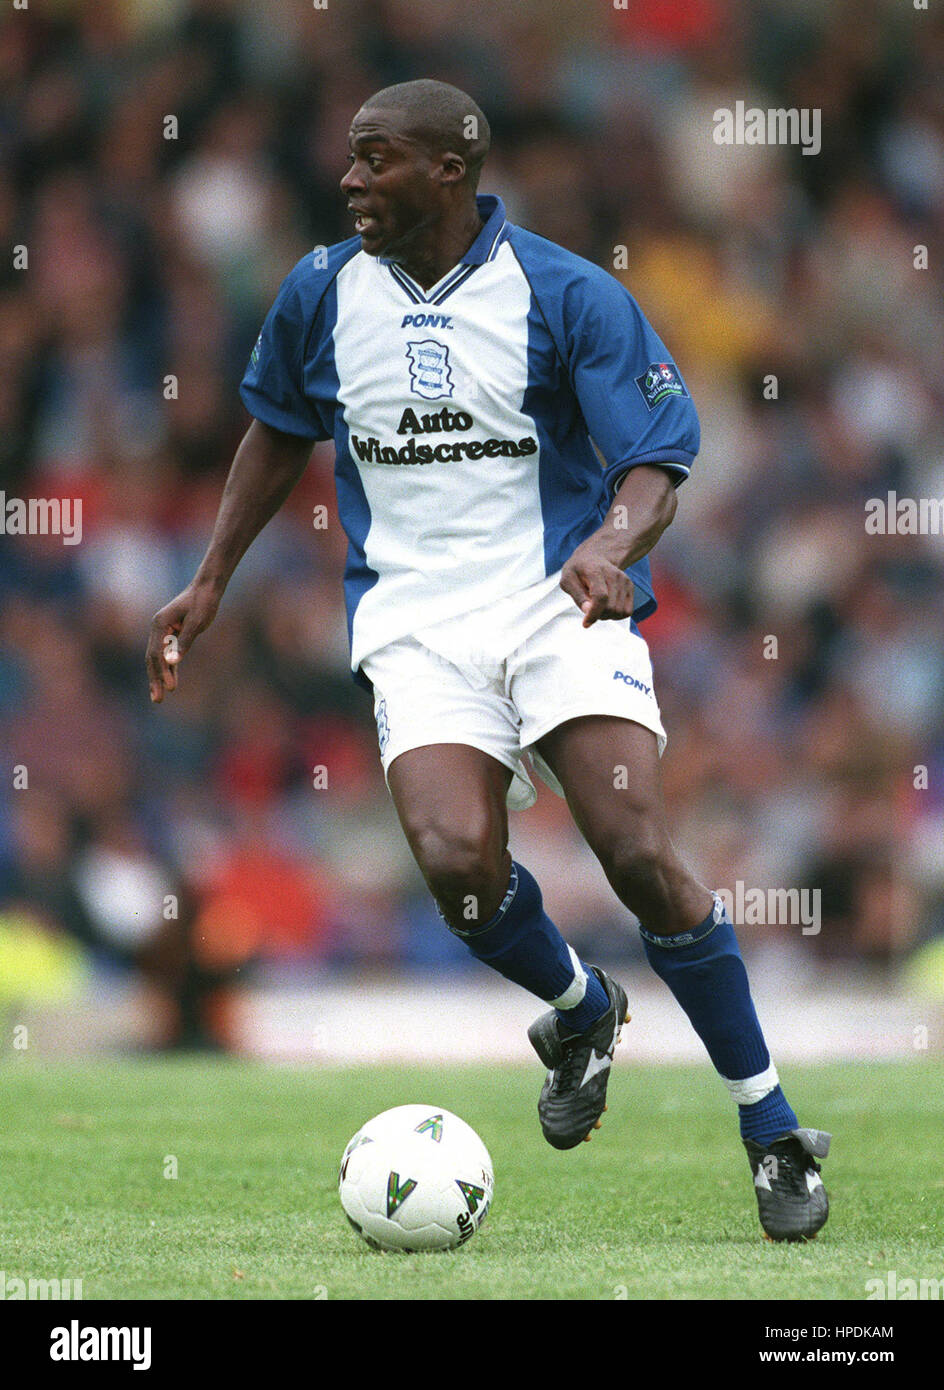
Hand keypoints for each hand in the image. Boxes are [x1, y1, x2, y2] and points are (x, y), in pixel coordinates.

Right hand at [146, 581, 220, 702]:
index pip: (156, 654)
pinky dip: (169, 669)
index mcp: (159, 625)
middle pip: (152, 659)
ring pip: (158, 659)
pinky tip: (171, 682)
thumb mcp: (197, 623)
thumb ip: (184, 642)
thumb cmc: (203, 603)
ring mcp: (163, 632)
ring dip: (160, 678)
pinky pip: (167, 655)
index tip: (169, 689)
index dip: (161, 672)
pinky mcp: (172, 634)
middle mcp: (157, 629)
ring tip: (160, 698)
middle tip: (157, 700)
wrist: (207, 588)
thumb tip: (172, 662)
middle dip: (155, 680)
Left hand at [560, 536, 634, 626]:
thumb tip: (588, 611)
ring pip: (620, 612)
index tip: (585, 623)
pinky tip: (606, 606)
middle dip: (598, 615)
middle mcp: (613, 574)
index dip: (594, 614)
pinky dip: (616, 615)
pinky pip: (627, 612)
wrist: (594, 557)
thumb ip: (577, 596)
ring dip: (607, 616)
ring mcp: (624, 580)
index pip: (600, 597)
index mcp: (595, 571)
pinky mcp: (630, 586)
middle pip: (611, 607)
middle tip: (589, 609)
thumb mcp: (567, 580)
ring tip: (597, 607)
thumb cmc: (578, 570)